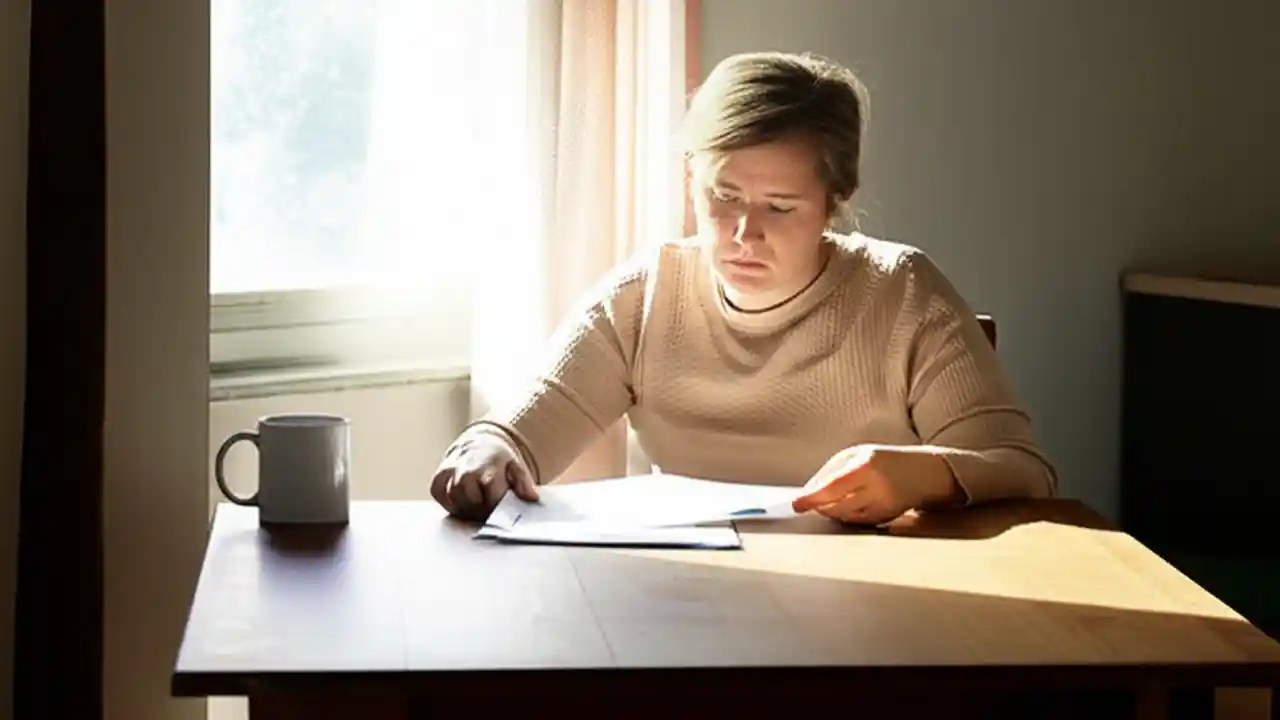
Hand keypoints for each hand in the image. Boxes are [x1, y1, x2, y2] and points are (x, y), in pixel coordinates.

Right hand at [431, 431, 538, 519]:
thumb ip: (524, 483)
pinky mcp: (437, 480)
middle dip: (481, 510)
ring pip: (454, 503)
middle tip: (489, 509)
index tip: (503, 510)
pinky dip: (450, 503)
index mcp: (487, 467)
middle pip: (470, 503)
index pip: (491, 497)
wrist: (481, 446)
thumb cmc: (499, 461)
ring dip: (466, 508)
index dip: (497, 507)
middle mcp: (465, 470)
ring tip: (478, 504)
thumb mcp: (516, 468)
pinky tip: (462, 500)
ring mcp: (449, 474)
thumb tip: (531, 497)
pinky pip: (440, 498)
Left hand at [792, 445, 960, 524]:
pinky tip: (845, 506)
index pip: (832, 486)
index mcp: (866, 466)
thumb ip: (830, 471)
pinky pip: (856, 522)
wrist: (924, 471)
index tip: (795, 504)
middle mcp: (876, 488)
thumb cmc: (884, 459)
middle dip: (818, 506)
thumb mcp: (856, 454)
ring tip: (828, 500)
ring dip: (830, 511)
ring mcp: (883, 506)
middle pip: (836, 506)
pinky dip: (845, 516)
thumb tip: (806, 492)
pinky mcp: (886, 518)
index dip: (811, 498)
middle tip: (808, 502)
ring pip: (844, 517)